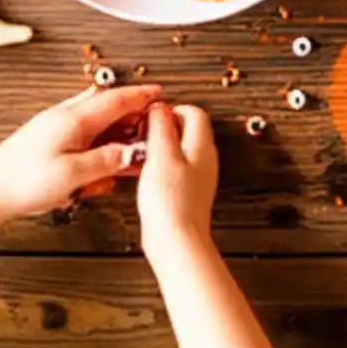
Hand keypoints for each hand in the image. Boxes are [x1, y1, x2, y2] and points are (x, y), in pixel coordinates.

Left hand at [0, 85, 160, 218]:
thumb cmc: (22, 182)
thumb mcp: (73, 175)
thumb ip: (107, 160)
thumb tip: (133, 151)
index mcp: (73, 120)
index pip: (116, 100)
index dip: (141, 96)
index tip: (160, 94)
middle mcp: (64, 117)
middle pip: (107, 106)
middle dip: (131, 113)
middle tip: (151, 126)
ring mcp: (54, 127)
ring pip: (96, 121)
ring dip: (116, 131)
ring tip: (129, 151)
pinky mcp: (47, 140)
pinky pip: (82, 135)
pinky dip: (98, 142)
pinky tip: (101, 162)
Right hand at [137, 104, 219, 254]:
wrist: (176, 240)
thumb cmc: (171, 202)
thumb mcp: (161, 155)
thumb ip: (161, 127)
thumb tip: (160, 107)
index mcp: (202, 146)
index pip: (195, 112)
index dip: (171, 109)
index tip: (151, 116)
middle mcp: (204, 159)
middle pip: (188, 128)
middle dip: (164, 126)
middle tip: (144, 133)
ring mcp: (197, 176)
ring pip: (180, 148)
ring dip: (160, 145)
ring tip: (142, 152)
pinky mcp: (187, 191)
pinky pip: (175, 167)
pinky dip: (160, 164)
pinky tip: (146, 173)